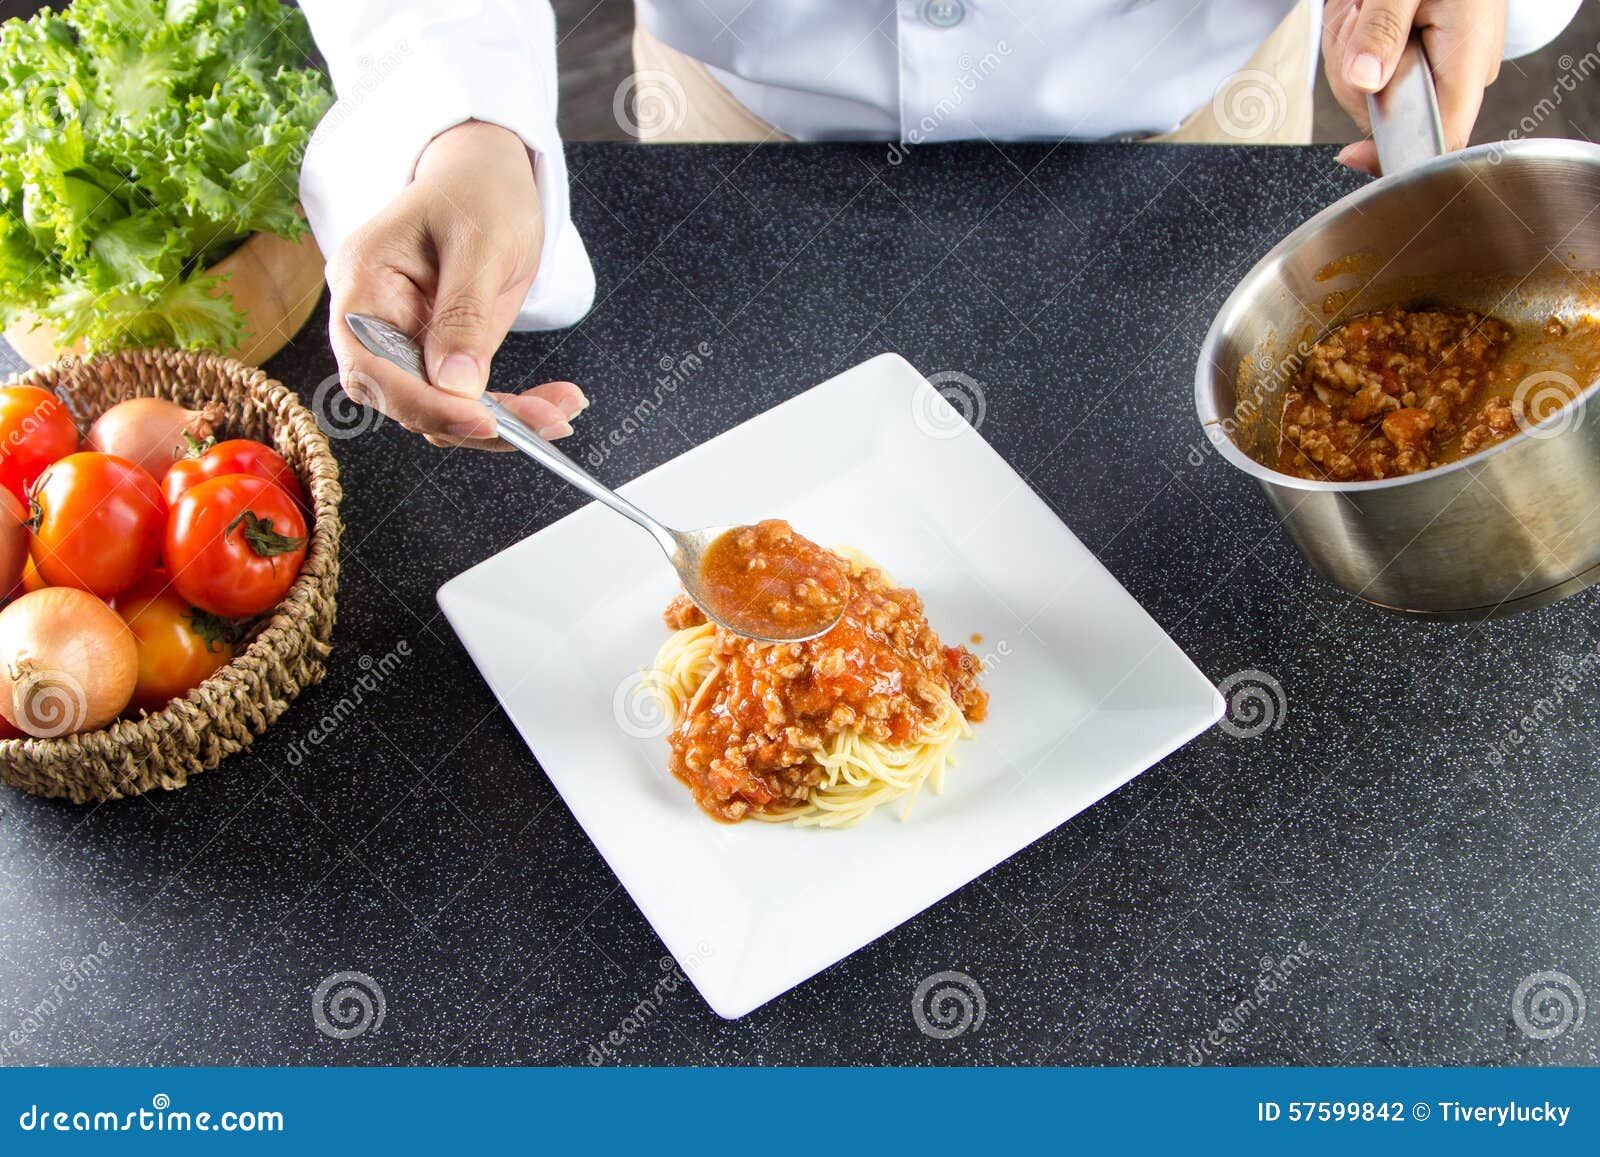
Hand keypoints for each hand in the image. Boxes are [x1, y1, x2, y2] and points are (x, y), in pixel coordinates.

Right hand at [326, 120, 586, 448]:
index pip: (371, 365)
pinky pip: (467, 399)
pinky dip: (510, 411)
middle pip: (405, 398)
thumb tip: (455, 384)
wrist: (490, 176)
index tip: (481, 421)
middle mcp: (374, 321)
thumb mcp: (480, 240)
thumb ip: (464, 312)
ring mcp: (407, 342)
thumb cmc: (476, 188)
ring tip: (561, 415)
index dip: (421, 402)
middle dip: (474, 421)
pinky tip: (554, 409)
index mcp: (362, 282)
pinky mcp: (441, 355)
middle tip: (545, 423)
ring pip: (440, 409)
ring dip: (502, 424)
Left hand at [1324, 0, 1506, 174]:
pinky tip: (1365, 13)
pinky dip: (1358, 45)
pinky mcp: (1427, 60)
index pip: (1440, 141)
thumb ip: (1383, 29)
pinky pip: (1377, 73)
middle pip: (1390, 115)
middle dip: (1355, 76)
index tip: (1351, 156)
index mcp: (1467, 58)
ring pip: (1374, 93)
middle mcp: (1462, 72)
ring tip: (1364, 8)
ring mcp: (1444, 67)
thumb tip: (1364, 79)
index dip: (1393, 158)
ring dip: (1351, 52)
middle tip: (1356, 21)